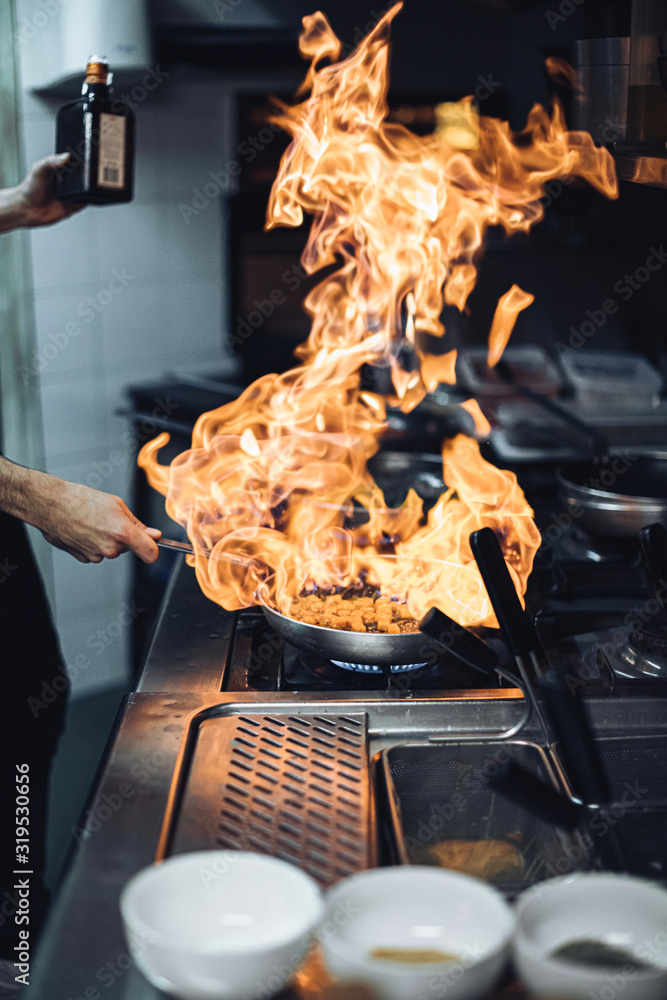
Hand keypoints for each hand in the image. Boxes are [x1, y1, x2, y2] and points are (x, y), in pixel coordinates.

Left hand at [11, 154, 85, 227]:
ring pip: (86, 188)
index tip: (88, 156)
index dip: (82, 159)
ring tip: (88, 184)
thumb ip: (51, 161)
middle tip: (89, 172)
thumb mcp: (39, 169)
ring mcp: (71, 193)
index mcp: (60, 168)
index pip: (75, 161)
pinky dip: (88, 199)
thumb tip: (66, 156)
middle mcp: (67, 181)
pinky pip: (85, 201)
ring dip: (89, 187)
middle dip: (88, 174)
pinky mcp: (74, 205)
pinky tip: (86, 196)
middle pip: (83, 175)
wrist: (28, 209)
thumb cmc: (30, 188)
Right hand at [39, 480, 160, 563]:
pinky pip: (98, 553)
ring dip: (108, 539)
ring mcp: (97, 555)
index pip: (150, 553)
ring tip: (94, 523)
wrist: (52, 506)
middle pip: (129, 548)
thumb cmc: (80, 500)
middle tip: (110, 520)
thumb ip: (138, 524)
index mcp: (122, 532)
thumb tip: (154, 535)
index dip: (153, 549)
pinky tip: (85, 530)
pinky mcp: (84, 558)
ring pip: (113, 550)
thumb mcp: (116, 504)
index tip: (152, 544)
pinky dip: (95, 544)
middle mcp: (110, 548)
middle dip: (125, 537)